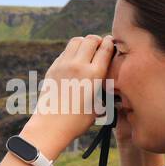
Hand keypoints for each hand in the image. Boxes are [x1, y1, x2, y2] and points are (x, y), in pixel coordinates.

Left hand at [20, 34, 115, 155]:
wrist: (51, 126)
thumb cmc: (77, 121)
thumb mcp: (98, 106)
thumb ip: (103, 90)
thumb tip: (109, 82)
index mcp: (94, 75)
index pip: (106, 48)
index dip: (111, 43)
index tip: (113, 44)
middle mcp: (79, 66)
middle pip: (91, 39)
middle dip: (98, 40)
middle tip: (100, 46)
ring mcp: (64, 65)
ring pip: (77, 41)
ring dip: (85, 42)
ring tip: (88, 51)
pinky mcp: (53, 68)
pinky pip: (65, 51)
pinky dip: (73, 51)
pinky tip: (75, 61)